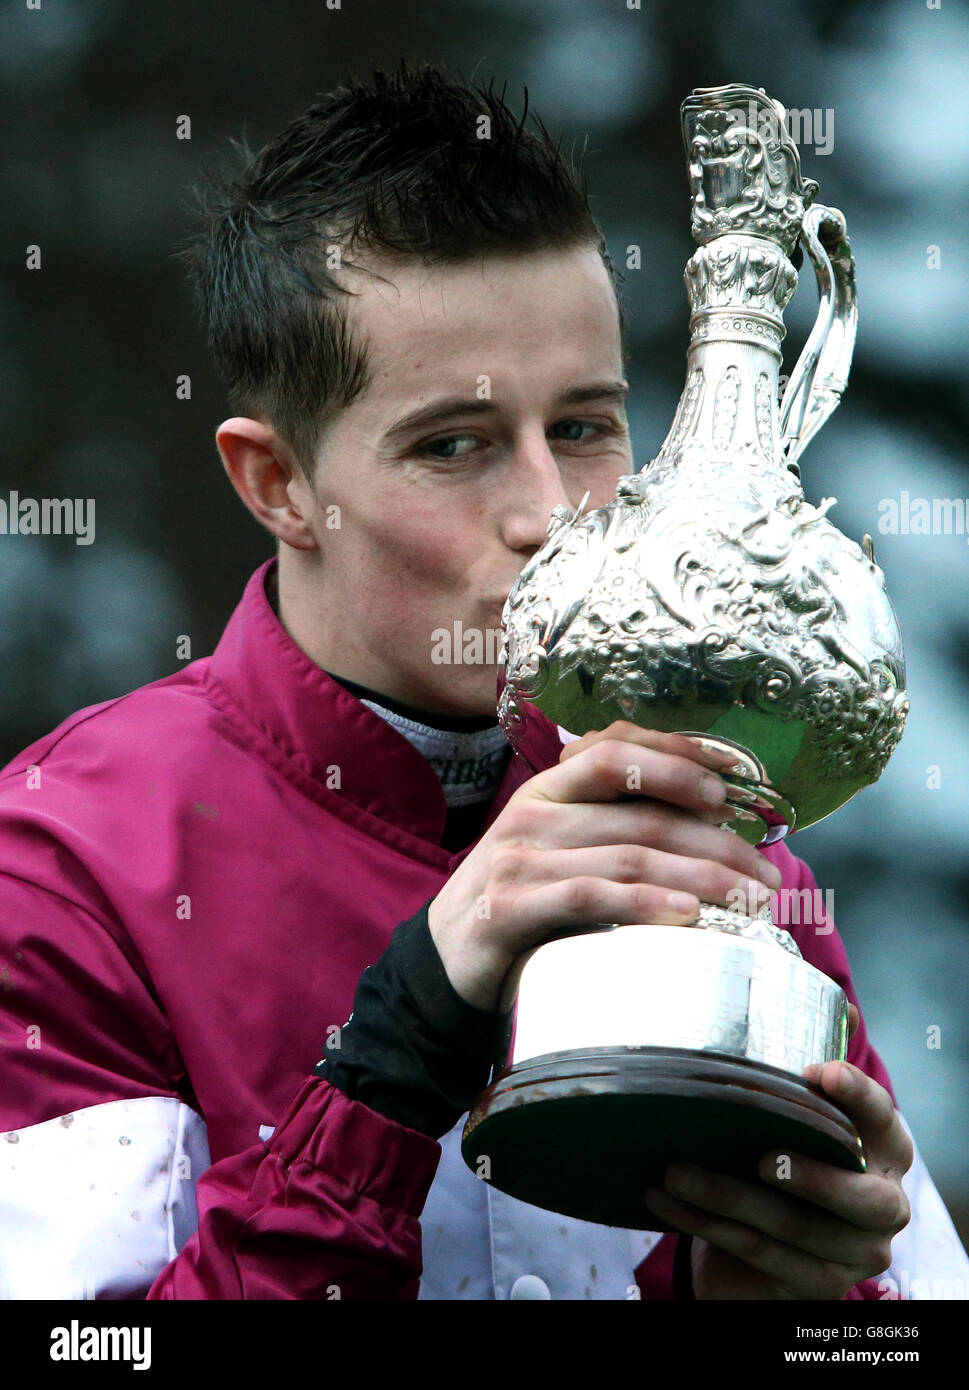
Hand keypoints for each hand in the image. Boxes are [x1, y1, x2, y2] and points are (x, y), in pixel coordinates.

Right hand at [427, 721, 781, 1010]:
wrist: (446, 958)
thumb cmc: (519, 901)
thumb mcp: (557, 850)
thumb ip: (610, 830)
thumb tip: (707, 828)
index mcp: (546, 789)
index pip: (616, 749)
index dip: (679, 756)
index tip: (734, 780)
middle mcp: (532, 814)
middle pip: (641, 812)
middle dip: (716, 838)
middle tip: (767, 870)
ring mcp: (519, 859)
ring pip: (629, 854)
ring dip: (701, 875)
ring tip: (749, 896)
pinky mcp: (510, 908)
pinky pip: (591, 897)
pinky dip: (646, 905)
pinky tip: (689, 916)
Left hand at [646, 1038, 913, 1298]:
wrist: (773, 1245)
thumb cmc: (782, 1155)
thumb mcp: (791, 1115)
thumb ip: (789, 1066)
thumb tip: (767, 982)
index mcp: (885, 1148)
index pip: (883, 1117)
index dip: (858, 1096)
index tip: (821, 1072)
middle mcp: (882, 1204)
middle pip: (857, 1197)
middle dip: (804, 1177)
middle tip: (757, 1156)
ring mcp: (852, 1252)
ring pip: (792, 1229)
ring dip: (727, 1198)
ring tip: (674, 1171)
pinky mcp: (813, 1284)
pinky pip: (757, 1254)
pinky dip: (706, 1225)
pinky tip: (664, 1200)